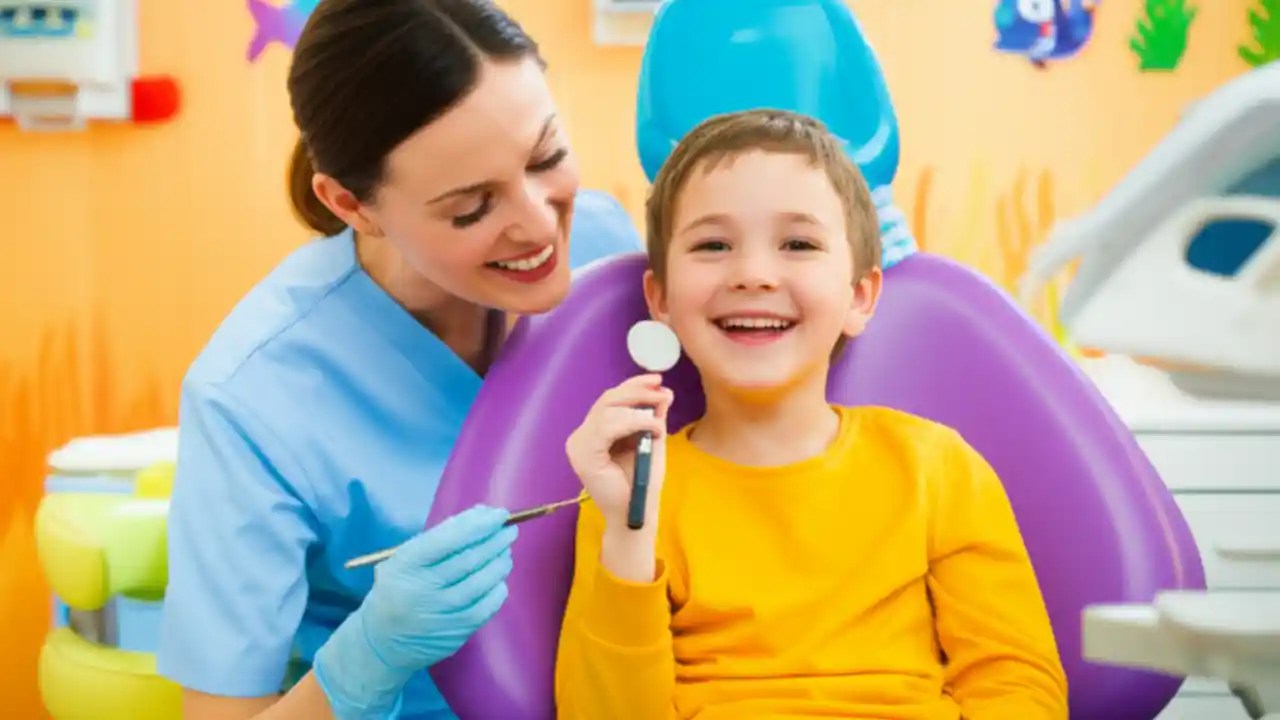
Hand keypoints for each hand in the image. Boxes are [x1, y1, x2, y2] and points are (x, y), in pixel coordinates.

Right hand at [313, 506, 515, 717]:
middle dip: (495, 540)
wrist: (382, 643)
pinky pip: (487, 607)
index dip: (478, 524)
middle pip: (469, 559)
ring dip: (499, 562)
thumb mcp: (402, 561)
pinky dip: (498, 589)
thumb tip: (480, 517)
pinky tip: (499, 578)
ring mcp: (441, 613)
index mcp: (405, 565)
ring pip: (482, 582)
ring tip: (505, 551)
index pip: (448, 539)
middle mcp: (423, 589)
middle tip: (510, 528)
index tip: (498, 514)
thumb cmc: (397, 590)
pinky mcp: (456, 632)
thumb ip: (436, 540)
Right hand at [565, 374, 673, 531]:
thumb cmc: (642, 483)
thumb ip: (653, 418)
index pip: (610, 400)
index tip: (657, 380)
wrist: (636, 514)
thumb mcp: (650, 442)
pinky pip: (607, 427)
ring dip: (638, 409)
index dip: (632, 385)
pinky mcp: (584, 456)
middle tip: (662, 391)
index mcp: (593, 432)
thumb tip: (663, 392)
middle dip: (637, 392)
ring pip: (606, 410)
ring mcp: (579, 446)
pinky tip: (653, 429)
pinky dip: (633, 422)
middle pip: (607, 400)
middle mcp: (581, 436)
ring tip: (660, 419)